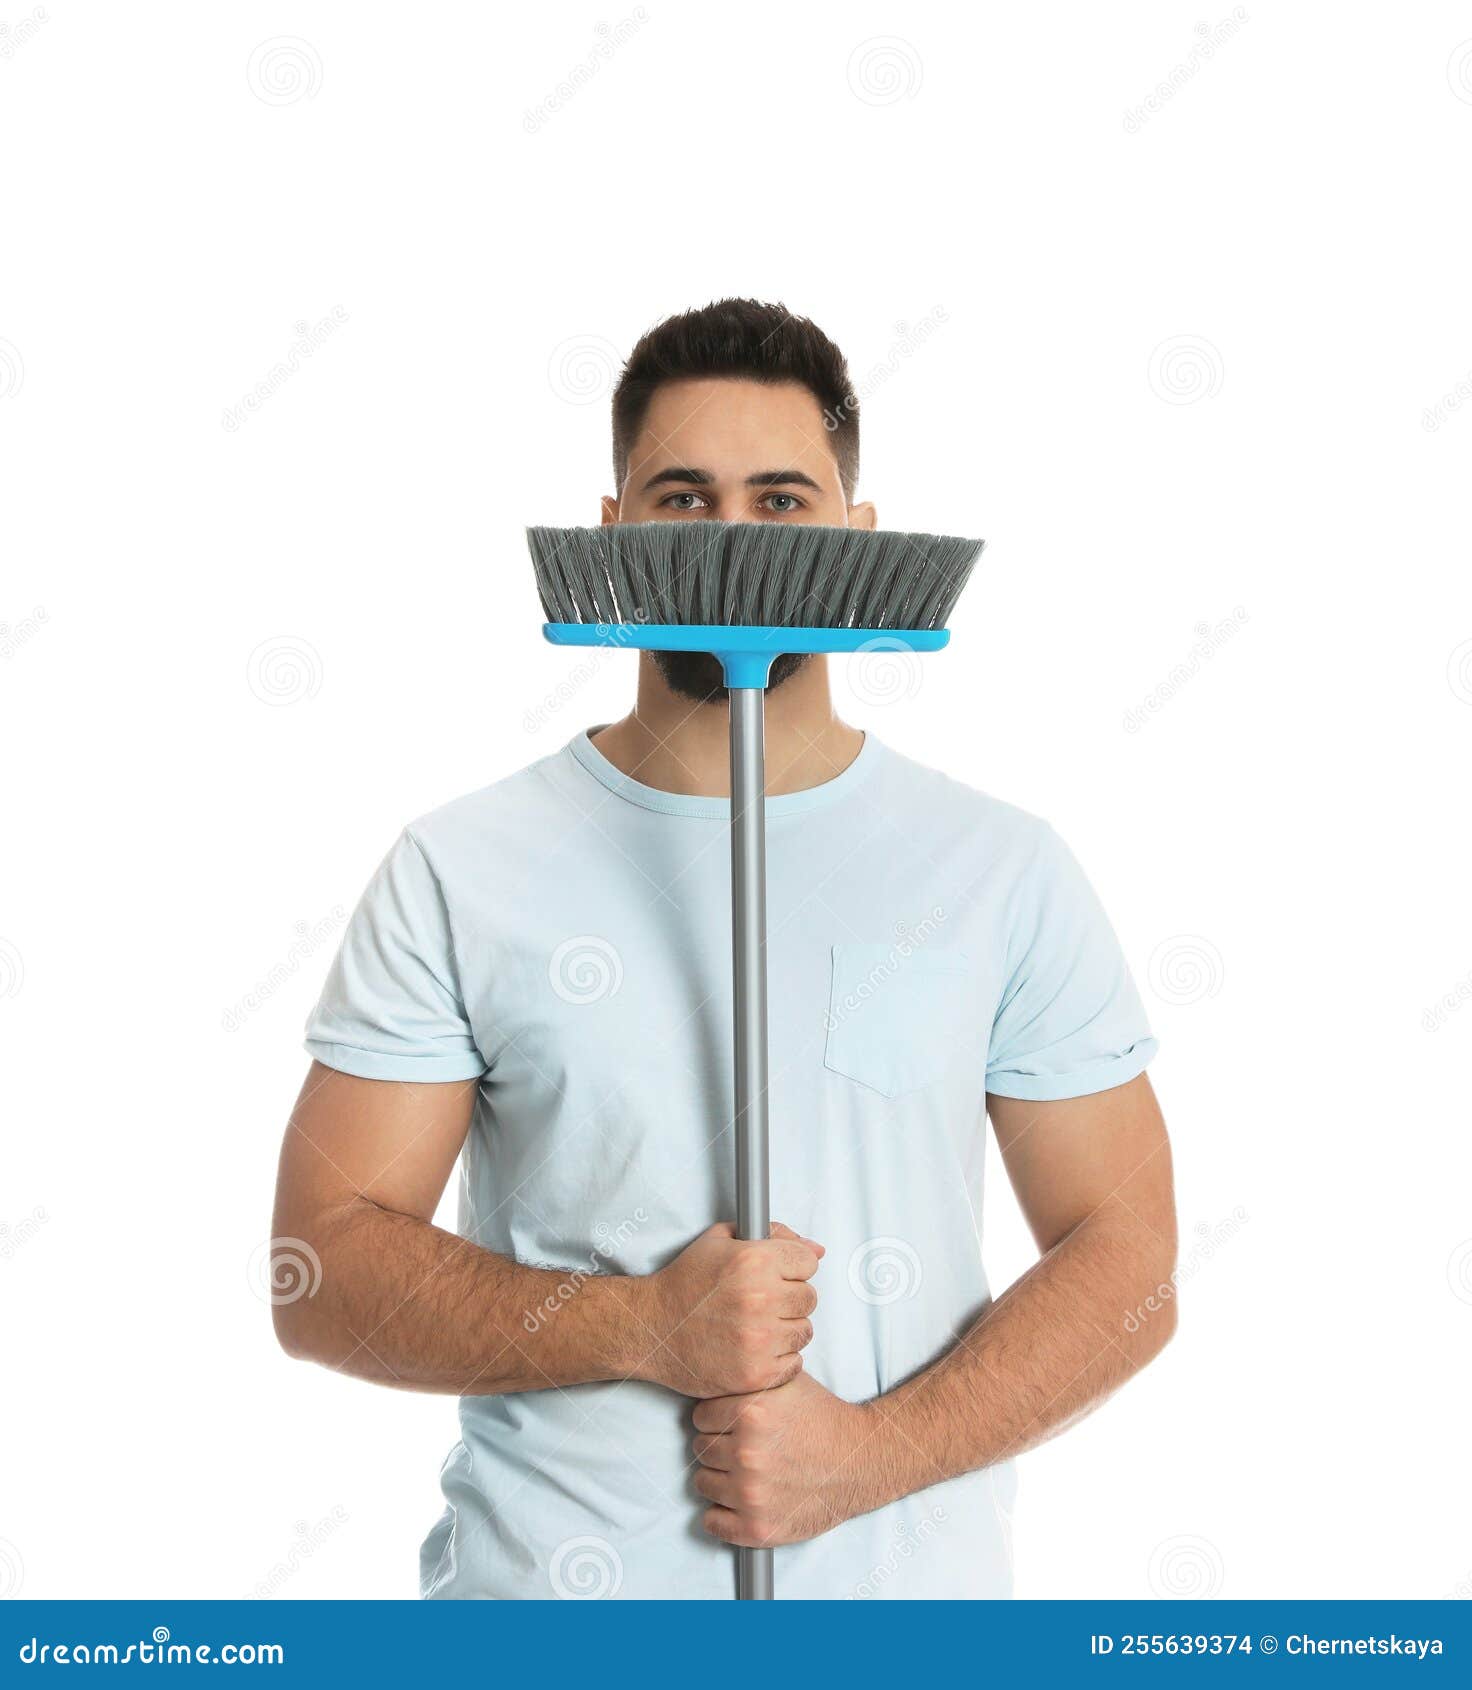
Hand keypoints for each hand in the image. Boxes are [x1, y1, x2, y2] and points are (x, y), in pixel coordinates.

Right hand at [634, 1222, 821, 1398]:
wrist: (653, 1327)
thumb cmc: (686, 1282)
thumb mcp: (721, 1239)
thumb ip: (773, 1234)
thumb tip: (817, 1249)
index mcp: (754, 1260)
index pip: (809, 1262)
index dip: (792, 1267)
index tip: (777, 1274)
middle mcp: (760, 1298)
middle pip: (809, 1297)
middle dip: (790, 1297)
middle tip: (764, 1301)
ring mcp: (760, 1339)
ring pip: (805, 1331)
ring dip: (786, 1328)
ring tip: (757, 1324)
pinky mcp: (756, 1373)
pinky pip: (794, 1362)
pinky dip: (779, 1357)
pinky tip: (756, 1348)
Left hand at [692, 1371, 881, 1547]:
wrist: (859, 1462)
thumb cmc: (823, 1422)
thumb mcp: (787, 1382)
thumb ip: (748, 1379)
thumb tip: (713, 1377)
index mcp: (751, 1413)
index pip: (700, 1416)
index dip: (715, 1418)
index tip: (730, 1424)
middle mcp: (748, 1454)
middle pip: (700, 1448)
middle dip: (717, 1446)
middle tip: (742, 1447)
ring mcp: (751, 1493)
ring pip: (702, 1482)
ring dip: (719, 1477)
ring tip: (745, 1471)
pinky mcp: (758, 1527)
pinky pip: (712, 1522)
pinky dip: (721, 1513)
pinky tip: (740, 1500)